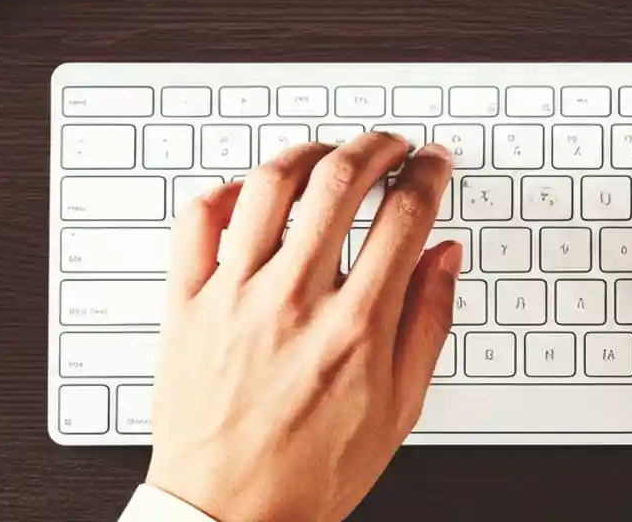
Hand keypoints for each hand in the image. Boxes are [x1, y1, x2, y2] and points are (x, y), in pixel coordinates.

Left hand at [147, 132, 459, 521]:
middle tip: (393, 146)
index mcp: (357, 326)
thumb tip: (444, 255)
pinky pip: (198, 219)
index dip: (429, 174)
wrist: (231, 514)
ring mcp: (235, 297)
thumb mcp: (400, 406)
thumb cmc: (313, 470)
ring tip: (331, 153)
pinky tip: (254, 193)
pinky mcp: (188, 305)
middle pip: (343, 180)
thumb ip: (428, 320)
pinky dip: (227, 190)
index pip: (405, 215)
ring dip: (312, 151)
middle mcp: (295, 300)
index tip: (434, 165)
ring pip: (273, 184)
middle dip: (379, 147)